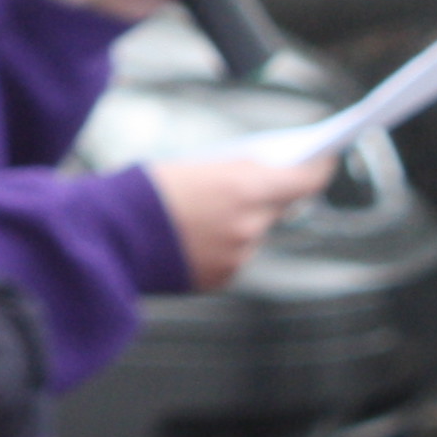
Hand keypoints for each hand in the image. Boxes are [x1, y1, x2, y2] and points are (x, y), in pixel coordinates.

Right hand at [147, 150, 332, 288]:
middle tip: (263, 180)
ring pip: (254, 232)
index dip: (319, 169)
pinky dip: (222, 245)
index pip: (304, 180)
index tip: (326, 159)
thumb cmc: (143, 191)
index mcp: (244, 189)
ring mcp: (237, 256)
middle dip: (272, 193)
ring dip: (241, 221)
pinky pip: (235, 255)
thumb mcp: (194, 166)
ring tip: (204, 211)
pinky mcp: (222, 278)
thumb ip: (235, 172)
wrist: (109, 236)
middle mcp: (249, 226)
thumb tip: (262, 173)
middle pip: (280, 206)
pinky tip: (193, 235)